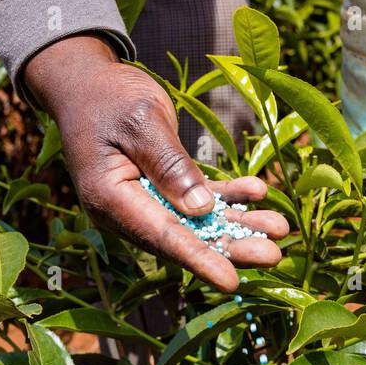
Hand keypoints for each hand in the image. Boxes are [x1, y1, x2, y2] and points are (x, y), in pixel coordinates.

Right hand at [23, 34, 287, 291]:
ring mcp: (144, 202)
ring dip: (239, 224)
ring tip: (280, 228)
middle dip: (232, 246)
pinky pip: (197, 198)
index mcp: (111, 199)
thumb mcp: (141, 121)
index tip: (231, 281)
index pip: (162, 236)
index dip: (199, 260)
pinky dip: (228, 196)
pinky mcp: (159, 188)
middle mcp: (127, 211)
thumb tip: (202, 209)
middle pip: (185, 237)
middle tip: (275, 255)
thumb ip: (170, 164)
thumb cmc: (108, 97)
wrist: (85, 84)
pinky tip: (258, 191)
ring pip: (197, 221)